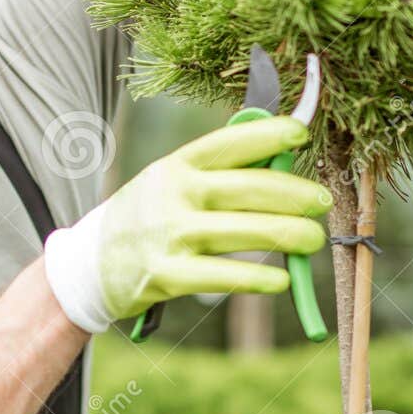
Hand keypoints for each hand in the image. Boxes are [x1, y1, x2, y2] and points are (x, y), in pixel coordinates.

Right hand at [42, 115, 330, 332]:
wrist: (90, 264)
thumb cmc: (146, 217)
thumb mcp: (170, 181)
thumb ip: (219, 172)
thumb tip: (283, 158)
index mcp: (177, 165)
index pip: (230, 143)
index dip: (270, 134)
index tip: (302, 134)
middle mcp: (174, 195)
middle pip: (248, 189)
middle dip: (295, 194)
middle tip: (322, 202)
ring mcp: (169, 235)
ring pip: (242, 231)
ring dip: (287, 235)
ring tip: (313, 240)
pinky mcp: (166, 275)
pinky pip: (222, 276)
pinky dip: (256, 278)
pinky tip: (281, 279)